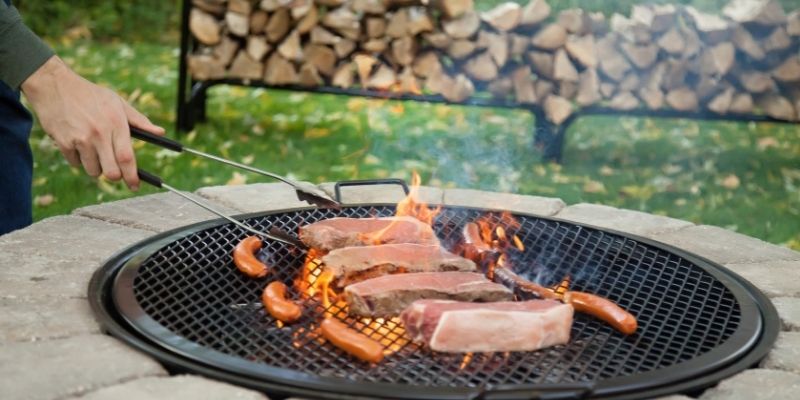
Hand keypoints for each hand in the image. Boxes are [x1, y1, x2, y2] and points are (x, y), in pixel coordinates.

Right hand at [21, 56, 164, 189]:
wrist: (54, 85)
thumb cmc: (91, 95)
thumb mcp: (117, 102)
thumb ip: (139, 120)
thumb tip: (160, 132)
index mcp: (116, 123)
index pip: (127, 157)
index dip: (132, 176)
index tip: (135, 186)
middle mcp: (99, 133)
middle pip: (111, 172)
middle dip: (115, 176)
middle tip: (114, 169)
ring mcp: (80, 139)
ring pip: (93, 171)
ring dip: (95, 166)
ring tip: (93, 149)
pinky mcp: (63, 142)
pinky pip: (75, 164)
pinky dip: (78, 158)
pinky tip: (77, 142)